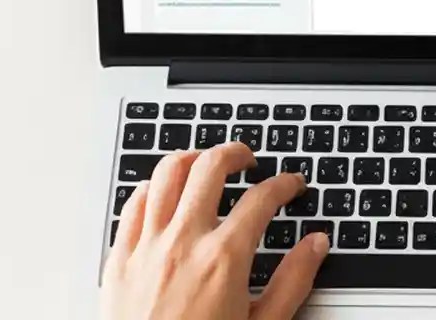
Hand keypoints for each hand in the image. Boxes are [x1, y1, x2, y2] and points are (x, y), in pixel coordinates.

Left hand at [101, 142, 327, 319]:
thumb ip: (293, 281)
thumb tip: (315, 246)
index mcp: (224, 258)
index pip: (262, 197)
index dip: (285, 183)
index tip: (291, 185)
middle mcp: (184, 242)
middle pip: (211, 167)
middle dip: (236, 154)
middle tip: (249, 159)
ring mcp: (147, 246)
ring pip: (167, 173)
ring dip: (192, 158)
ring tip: (206, 163)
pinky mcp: (119, 258)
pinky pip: (134, 203)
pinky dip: (153, 187)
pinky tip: (165, 191)